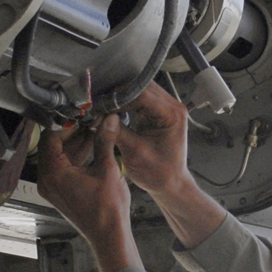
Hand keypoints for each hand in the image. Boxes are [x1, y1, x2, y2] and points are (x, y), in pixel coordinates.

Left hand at [36, 116, 141, 271]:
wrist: (109, 236)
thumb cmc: (107, 209)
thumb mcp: (107, 169)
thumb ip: (105, 140)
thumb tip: (108, 119)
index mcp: (53, 173)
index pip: (51, 136)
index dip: (67, 123)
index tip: (82, 115)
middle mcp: (47, 180)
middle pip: (53, 146)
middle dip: (73, 132)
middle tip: (90, 120)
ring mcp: (52, 188)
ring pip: (59, 156)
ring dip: (76, 143)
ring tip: (96, 130)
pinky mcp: (60, 193)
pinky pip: (63, 168)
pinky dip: (76, 157)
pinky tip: (94, 146)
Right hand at [112, 84, 225, 250]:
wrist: (170, 184)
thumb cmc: (158, 173)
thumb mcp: (135, 153)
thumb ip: (118, 132)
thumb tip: (100, 115)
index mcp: (172, 115)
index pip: (142, 94)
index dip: (119, 96)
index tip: (101, 103)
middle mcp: (172, 107)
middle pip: (141, 87)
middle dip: (118, 94)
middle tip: (98, 103)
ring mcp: (166, 108)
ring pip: (139, 90)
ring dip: (120, 97)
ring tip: (103, 106)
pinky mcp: (158, 112)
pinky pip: (139, 99)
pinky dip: (124, 102)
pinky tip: (111, 110)